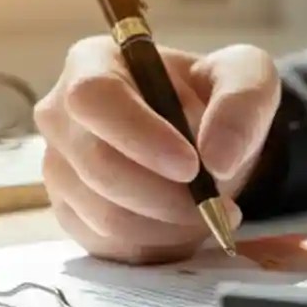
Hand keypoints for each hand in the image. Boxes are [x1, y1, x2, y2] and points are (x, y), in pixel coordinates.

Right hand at [35, 37, 279, 263]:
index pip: (94, 97)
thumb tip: (218, 158)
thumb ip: (242, 104)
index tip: (192, 166)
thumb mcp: (247, 78)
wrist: (210, 140)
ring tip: (210, 210)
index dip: (139, 135)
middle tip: (220, 203)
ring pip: (106, 215)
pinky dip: (157, 244)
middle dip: (166, 196)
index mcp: (94, 63)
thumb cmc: (217, 97)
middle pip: (99, 166)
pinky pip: (109, 244)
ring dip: (170, 224)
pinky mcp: (70, 214)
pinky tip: (185, 224)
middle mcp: (62, 115)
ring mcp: (59, 168)